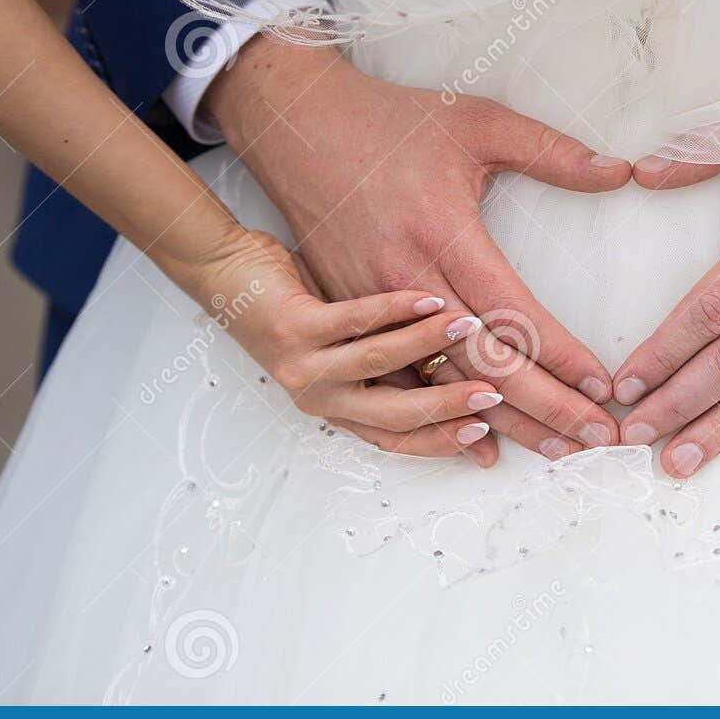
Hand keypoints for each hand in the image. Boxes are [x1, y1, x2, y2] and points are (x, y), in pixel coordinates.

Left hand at [187, 229, 508, 460]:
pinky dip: (397, 308)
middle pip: (392, 414)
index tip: (485, 435)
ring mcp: (304, 364)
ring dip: (429, 345)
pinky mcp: (295, 326)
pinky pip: (355, 319)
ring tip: (468, 328)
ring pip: (378, 363)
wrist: (227, 277)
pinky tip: (429, 297)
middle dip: (448, 406)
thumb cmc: (295, 309)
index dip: (441, 440)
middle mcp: (319, 396)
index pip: (395, 439)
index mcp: (336, 407)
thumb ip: (389, 364)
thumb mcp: (344, 348)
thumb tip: (453, 365)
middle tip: (492, 395)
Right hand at [205, 37, 629, 459]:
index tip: (604, 387)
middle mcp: (407, 281)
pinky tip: (479, 446)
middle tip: (600, 438)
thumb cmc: (391, 122)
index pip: (514, 314)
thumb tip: (622, 172)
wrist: (296, 125)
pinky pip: (398, 384)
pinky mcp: (350, 316)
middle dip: (549, 408)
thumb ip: (553, 152)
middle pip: (486, 365)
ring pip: (445, 384)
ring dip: (505, 423)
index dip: (562, 357)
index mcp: (444, 234)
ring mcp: (372, 305)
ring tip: (558, 450)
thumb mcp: (478, 122)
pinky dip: (438, 421)